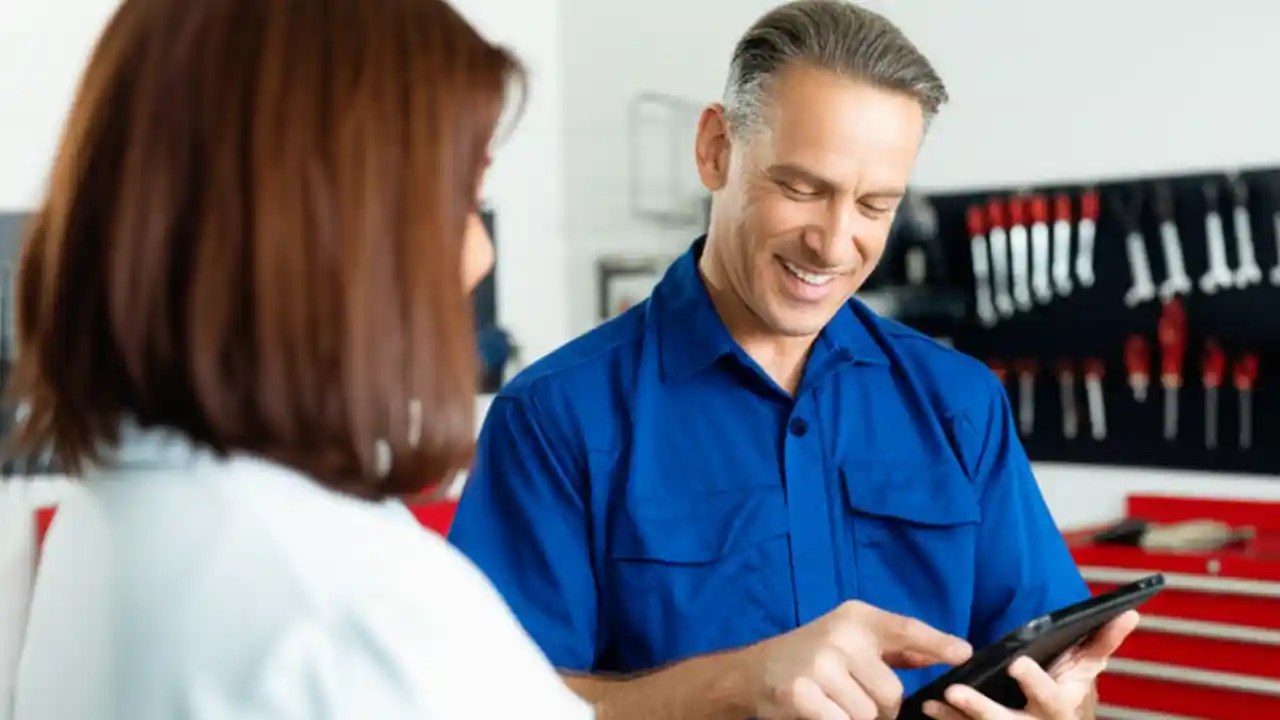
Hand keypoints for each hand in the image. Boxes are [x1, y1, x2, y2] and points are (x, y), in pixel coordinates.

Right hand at [744, 601, 972, 719]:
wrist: (751, 673)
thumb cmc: (810, 658)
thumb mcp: (850, 642)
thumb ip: (897, 649)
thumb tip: (951, 652)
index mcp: (856, 618)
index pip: (905, 629)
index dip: (936, 643)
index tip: (963, 654)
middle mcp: (840, 635)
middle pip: (891, 693)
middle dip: (880, 709)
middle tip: (852, 700)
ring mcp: (820, 663)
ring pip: (868, 715)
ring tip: (833, 706)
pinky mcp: (802, 692)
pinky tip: (820, 713)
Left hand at [923, 610, 1140, 719]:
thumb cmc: (1068, 690)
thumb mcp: (1087, 669)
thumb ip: (1103, 642)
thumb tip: (1129, 613)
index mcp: (1061, 706)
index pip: (1050, 698)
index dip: (1034, 682)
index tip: (1017, 663)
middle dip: (982, 708)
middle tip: (957, 691)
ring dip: (958, 714)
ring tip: (938, 697)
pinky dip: (948, 718)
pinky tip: (929, 705)